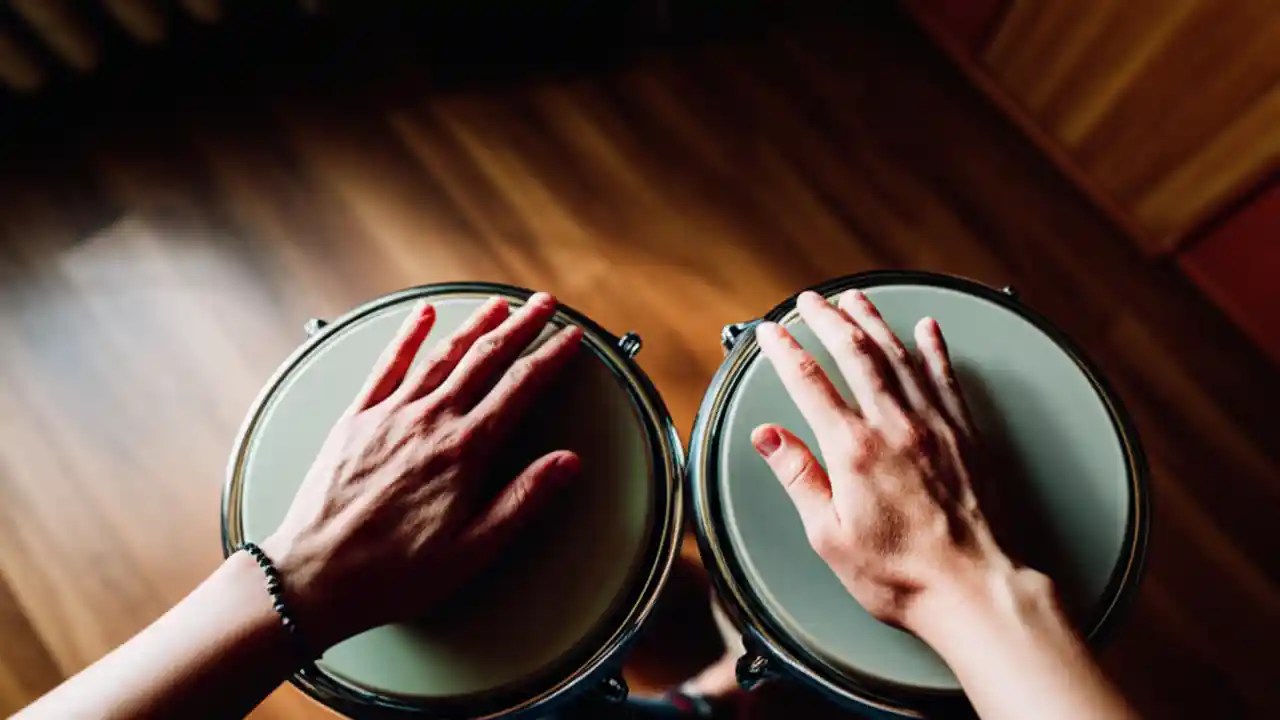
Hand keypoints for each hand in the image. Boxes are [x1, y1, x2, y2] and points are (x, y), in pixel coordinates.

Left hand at [261, 292, 582, 649]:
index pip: (520, 388)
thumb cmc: (392, 572)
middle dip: (521, 325)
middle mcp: (429, 421)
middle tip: (544, 304)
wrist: (313, 575)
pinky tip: (422, 315)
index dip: (551, 357)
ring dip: (474, 324)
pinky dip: (408, 335)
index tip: (571, 338)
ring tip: (498, 304)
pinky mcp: (356, 418)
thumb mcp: (472, 549)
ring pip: (442, 354)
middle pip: (485, 357)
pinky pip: (387, 364)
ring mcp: (389, 414)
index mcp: (463, 452)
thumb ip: (523, 500)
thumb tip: (567, 462)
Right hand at [752, 289, 1016, 632]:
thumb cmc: (905, 575)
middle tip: (811, 300)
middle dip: (828, 319)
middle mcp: (896, 426)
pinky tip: (928, 329)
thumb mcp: (830, 536)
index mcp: (854, 450)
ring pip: (899, 354)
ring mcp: (935, 425)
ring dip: (874, 321)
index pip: (809, 382)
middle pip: (855, 353)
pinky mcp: (966, 435)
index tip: (772, 332)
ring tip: (856, 300)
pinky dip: (934, 347)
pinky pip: (946, 376)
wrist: (976, 588)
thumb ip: (799, 478)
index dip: (785, 350)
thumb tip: (768, 438)